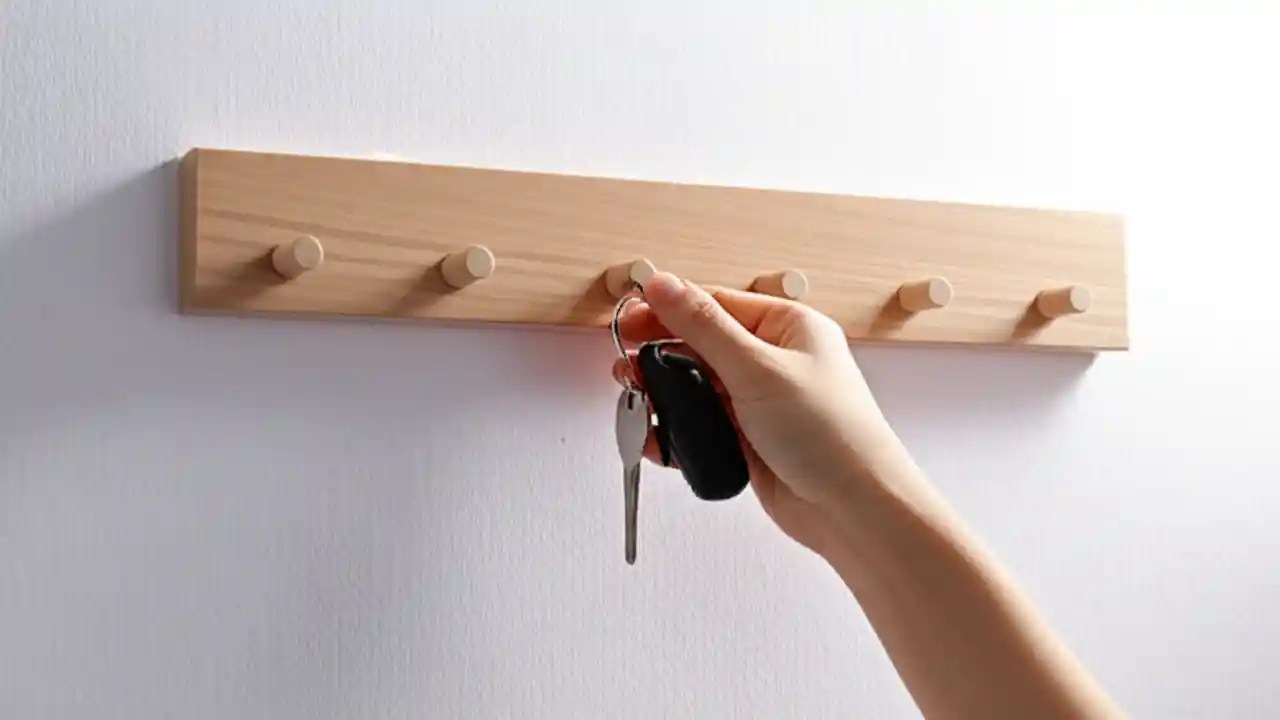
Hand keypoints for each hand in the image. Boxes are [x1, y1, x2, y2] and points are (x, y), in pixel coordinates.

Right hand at [613, 272, 909, 554]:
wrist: (854, 510)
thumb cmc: (832, 436)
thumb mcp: (758, 369)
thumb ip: (703, 326)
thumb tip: (664, 285)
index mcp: (788, 327)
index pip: (715, 305)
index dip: (667, 310)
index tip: (628, 319)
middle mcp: (775, 360)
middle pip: (700, 345)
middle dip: (659, 355)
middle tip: (626, 366)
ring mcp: (760, 402)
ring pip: (696, 387)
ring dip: (664, 394)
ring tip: (637, 402)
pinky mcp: (749, 439)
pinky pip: (702, 423)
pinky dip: (677, 428)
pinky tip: (657, 436)